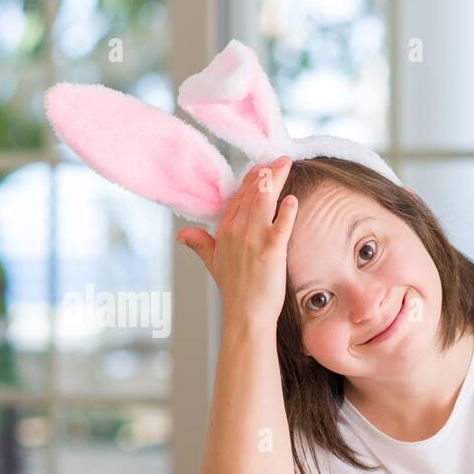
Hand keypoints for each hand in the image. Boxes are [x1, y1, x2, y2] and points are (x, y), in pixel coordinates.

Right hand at [176, 155, 296, 326]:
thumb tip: (181, 234)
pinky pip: (281, 225)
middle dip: (265, 174)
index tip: (260, 168)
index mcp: (224, 232)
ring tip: (285, 164)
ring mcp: (253, 240)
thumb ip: (200, 244)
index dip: (250, 181)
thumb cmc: (234, 290)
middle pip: (251, 195)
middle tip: (279, 159)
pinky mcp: (271, 250)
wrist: (245, 314)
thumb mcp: (212, 263)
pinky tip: (292, 199)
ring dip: (275, 181)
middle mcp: (236, 232)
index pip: (236, 199)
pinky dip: (287, 211)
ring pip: (264, 202)